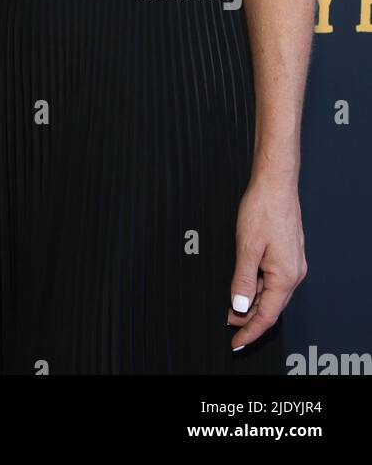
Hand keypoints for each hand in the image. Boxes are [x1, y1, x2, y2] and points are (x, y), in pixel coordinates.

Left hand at [227, 174, 305, 350]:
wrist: (275, 183)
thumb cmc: (263, 208)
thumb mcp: (247, 246)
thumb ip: (243, 279)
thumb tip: (239, 306)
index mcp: (286, 275)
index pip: (267, 315)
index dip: (250, 330)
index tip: (236, 341)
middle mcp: (294, 273)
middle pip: (272, 307)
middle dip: (250, 320)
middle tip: (229, 327)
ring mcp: (293, 263)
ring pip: (272, 294)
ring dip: (253, 303)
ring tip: (232, 310)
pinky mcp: (288, 254)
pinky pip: (273, 280)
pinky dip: (258, 288)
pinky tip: (245, 288)